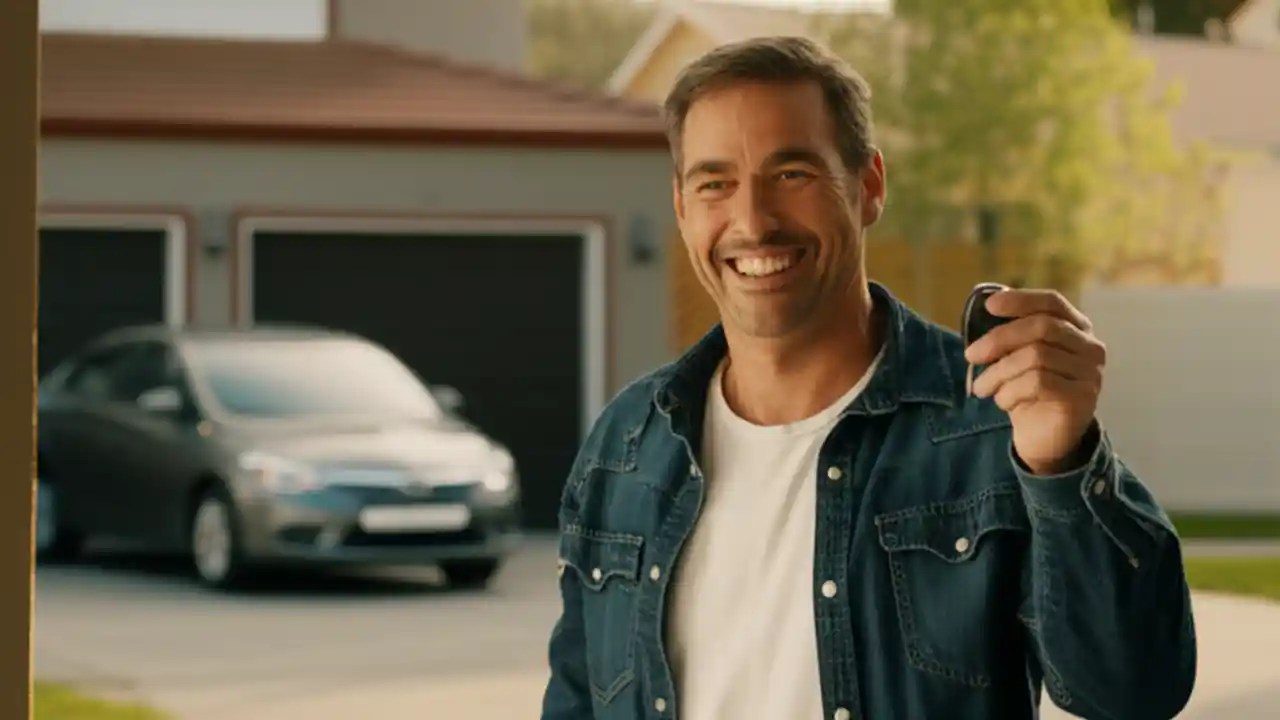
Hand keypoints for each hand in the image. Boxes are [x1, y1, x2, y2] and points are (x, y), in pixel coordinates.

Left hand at [963, 288, 1105, 474]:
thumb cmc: (1027, 393)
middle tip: (971, 355)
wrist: (1043, 438)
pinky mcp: (1082, 397)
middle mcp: (1090, 347)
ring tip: (983, 388)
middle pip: (1042, 327)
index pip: (1052, 302)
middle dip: (999, 339)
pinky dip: (1011, 391)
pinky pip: (1038, 383)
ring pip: (1036, 357)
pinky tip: (1004, 402)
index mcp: (1076, 329)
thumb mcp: (1016, 358)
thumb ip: (1010, 334)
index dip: (1022, 299)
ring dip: (999, 373)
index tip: (990, 305)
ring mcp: (1090, 372)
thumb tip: (990, 303)